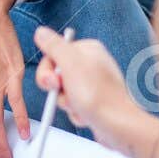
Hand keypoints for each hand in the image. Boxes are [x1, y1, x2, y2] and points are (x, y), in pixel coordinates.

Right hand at [32, 26, 156, 155]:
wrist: (117, 125)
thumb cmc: (99, 96)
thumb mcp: (70, 64)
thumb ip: (54, 46)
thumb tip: (41, 32)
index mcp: (87, 50)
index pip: (53, 54)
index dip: (48, 70)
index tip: (53, 81)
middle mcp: (91, 64)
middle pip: (56, 74)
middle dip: (58, 89)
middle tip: (65, 93)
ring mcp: (92, 84)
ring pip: (63, 92)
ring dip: (66, 102)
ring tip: (80, 106)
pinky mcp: (93, 100)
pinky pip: (73, 105)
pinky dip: (76, 112)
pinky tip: (86, 114)